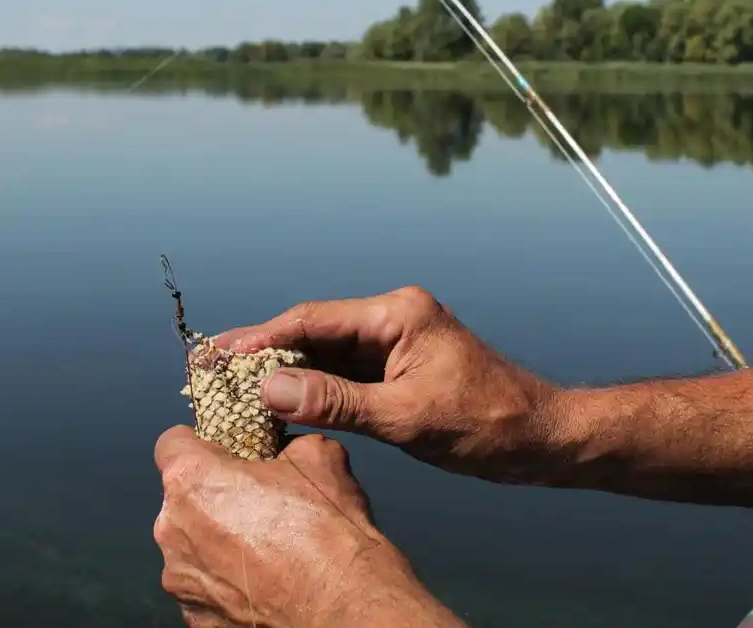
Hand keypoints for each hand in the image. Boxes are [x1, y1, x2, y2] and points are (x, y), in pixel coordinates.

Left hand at [153, 427, 460, 627]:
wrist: (344, 605)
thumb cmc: (325, 531)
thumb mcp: (318, 457)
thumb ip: (288, 445)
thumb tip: (291, 449)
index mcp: (192, 481)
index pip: (171, 443)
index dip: (200, 443)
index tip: (223, 451)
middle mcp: (173, 531)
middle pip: (182, 499)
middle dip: (214, 496)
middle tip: (257, 501)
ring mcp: (182, 580)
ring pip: (192, 546)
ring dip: (218, 542)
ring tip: (266, 548)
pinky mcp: (197, 618)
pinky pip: (205, 587)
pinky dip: (227, 582)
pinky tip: (264, 580)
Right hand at [214, 287, 563, 484]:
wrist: (543, 439)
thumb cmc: (489, 423)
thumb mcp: (408, 417)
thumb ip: (337, 402)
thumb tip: (269, 388)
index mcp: (398, 313)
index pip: (313, 320)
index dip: (261, 338)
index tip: (217, 354)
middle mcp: (393, 320)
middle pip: (313, 333)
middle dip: (263, 355)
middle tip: (210, 370)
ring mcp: (396, 345)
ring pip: (325, 356)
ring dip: (283, 375)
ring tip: (231, 391)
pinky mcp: (399, 371)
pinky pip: (344, 377)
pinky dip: (312, 392)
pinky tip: (278, 407)